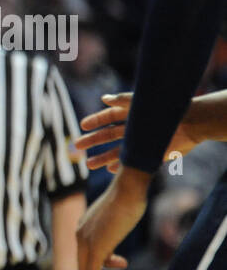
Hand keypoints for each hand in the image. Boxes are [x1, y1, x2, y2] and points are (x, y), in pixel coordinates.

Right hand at [76, 92, 200, 172]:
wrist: (192, 125)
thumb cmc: (166, 111)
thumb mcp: (141, 104)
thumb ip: (123, 101)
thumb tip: (104, 99)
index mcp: (132, 114)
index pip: (108, 117)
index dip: (95, 121)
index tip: (82, 126)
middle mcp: (134, 129)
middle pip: (108, 136)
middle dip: (93, 141)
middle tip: (77, 147)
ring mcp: (141, 143)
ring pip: (116, 152)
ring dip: (102, 158)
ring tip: (88, 165)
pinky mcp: (149, 154)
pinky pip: (131, 162)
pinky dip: (120, 166)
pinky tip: (109, 170)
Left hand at [76, 167, 146, 269]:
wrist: (129, 188)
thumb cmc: (129, 197)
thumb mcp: (114, 216)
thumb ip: (110, 227)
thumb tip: (117, 230)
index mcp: (83, 228)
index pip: (84, 254)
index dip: (102, 265)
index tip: (121, 266)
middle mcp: (80, 235)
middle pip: (82, 266)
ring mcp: (85, 241)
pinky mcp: (95, 246)